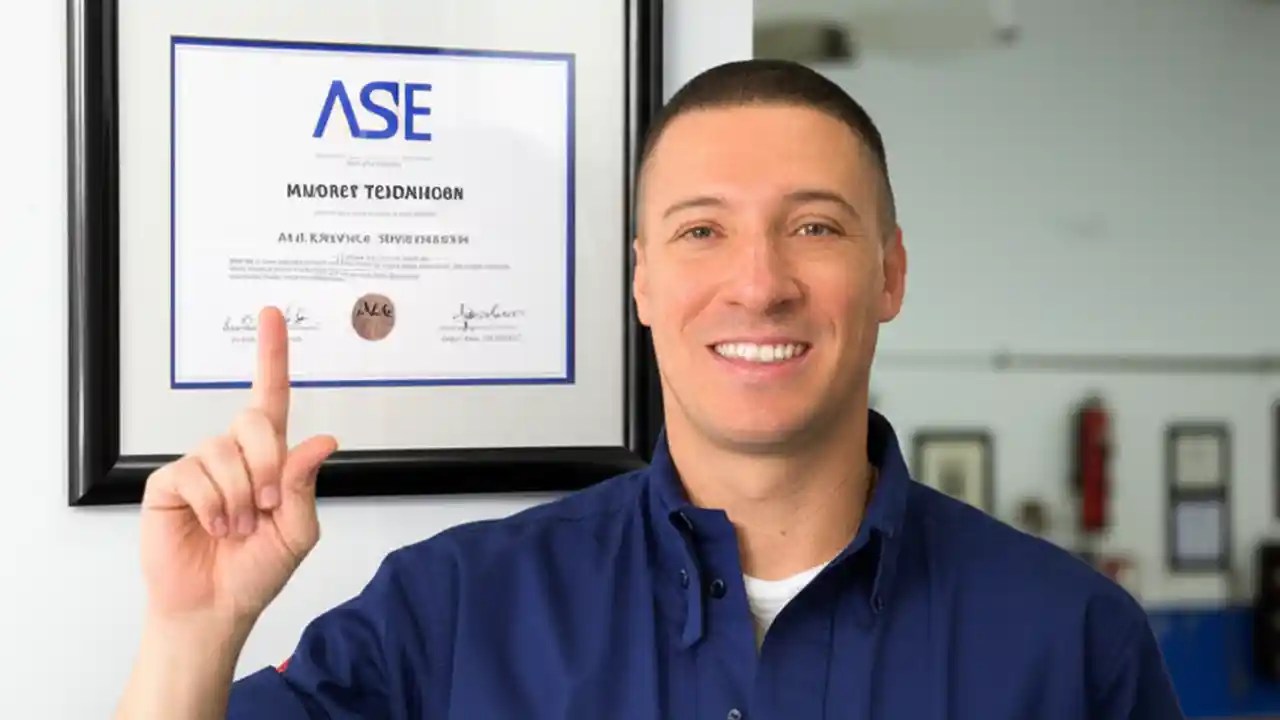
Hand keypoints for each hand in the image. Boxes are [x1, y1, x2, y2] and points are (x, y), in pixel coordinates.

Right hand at [139, 306, 337, 624]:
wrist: (216, 607)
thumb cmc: (257, 569)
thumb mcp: (298, 532)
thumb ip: (305, 485)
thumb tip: (322, 441)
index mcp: (269, 459)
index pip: (272, 397)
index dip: (272, 355)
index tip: (273, 315)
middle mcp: (234, 453)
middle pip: (256, 421)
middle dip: (268, 466)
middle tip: (266, 507)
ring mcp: (200, 465)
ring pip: (226, 453)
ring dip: (239, 498)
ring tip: (234, 527)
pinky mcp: (171, 482)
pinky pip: (197, 475)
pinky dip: (214, 507)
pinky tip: (212, 526)